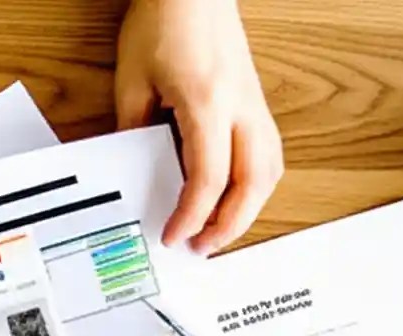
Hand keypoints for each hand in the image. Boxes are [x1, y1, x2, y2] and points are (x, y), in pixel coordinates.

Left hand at [116, 0, 283, 253]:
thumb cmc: (166, 19)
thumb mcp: (132, 79)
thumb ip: (133, 129)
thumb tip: (135, 172)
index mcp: (208, 102)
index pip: (208, 179)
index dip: (191, 216)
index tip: (173, 236)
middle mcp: (241, 107)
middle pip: (252, 185)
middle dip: (229, 226)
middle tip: (202, 247)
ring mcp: (256, 104)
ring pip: (269, 173)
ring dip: (249, 209)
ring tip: (219, 229)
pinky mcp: (258, 102)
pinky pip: (270, 155)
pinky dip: (256, 185)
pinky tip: (237, 195)